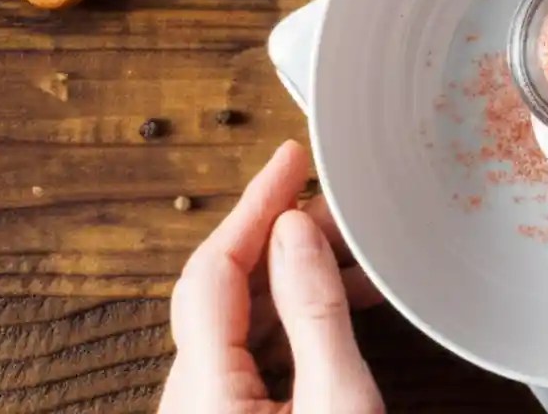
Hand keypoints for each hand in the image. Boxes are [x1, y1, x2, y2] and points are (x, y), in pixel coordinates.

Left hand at [158, 141, 385, 413]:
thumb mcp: (338, 400)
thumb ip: (315, 316)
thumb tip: (296, 233)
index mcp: (205, 387)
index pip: (216, 266)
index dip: (257, 202)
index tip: (292, 159)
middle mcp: (193, 394)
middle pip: (227, 287)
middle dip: (283, 233)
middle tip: (336, 202)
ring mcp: (211, 408)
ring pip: (244, 317)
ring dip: (297, 273)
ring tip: (354, 248)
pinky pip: (257, 349)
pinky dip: (298, 314)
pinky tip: (343, 301)